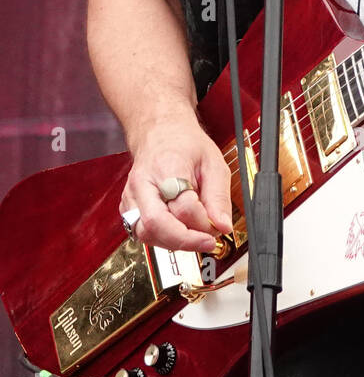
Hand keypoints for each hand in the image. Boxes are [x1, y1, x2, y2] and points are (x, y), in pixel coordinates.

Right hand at [120, 109, 233, 253]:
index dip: (203, 223)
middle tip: (207, 241)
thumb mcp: (213, 162)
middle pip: (155, 225)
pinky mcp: (128, 208)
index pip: (182, 207)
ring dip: (174, 243)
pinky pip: (143, 233)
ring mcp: (131, 197)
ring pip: (146, 234)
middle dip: (184, 241)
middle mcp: (142, 184)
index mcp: (166, 168)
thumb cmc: (185, 145)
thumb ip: (218, 196)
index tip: (218, 227)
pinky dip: (163, 238)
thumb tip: (222, 226)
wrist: (162, 133)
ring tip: (195, 235)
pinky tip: (179, 230)